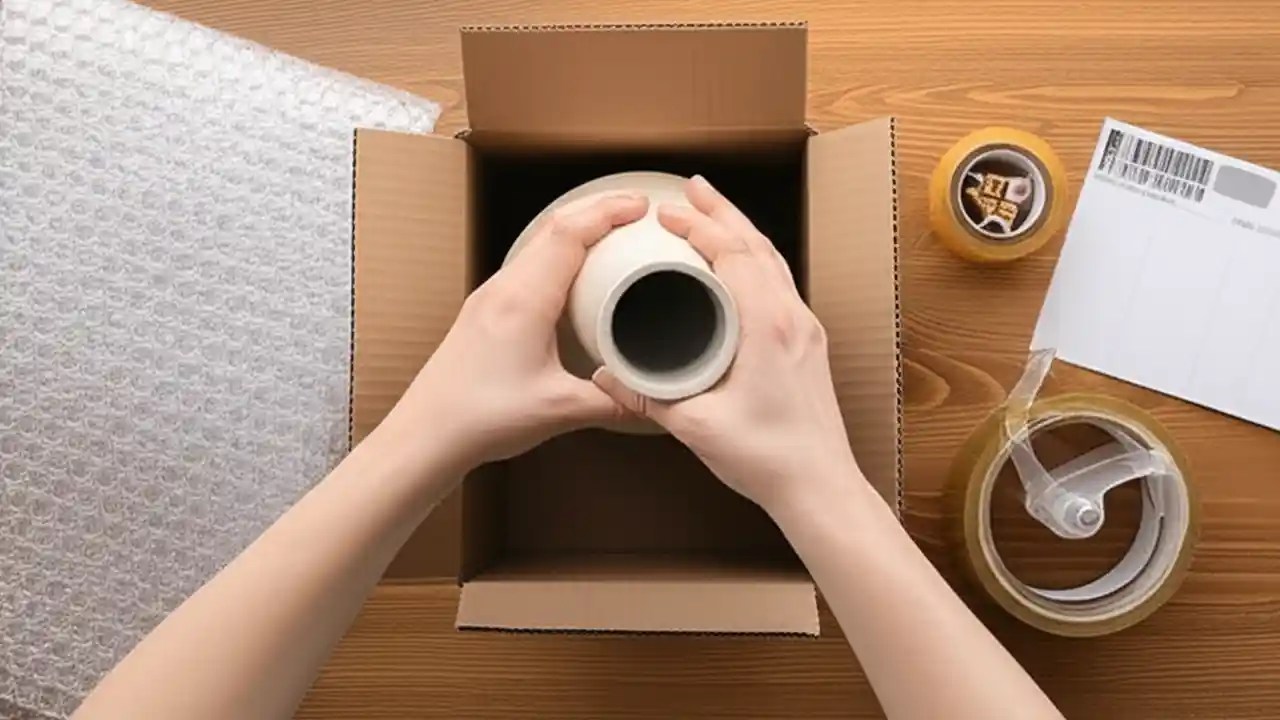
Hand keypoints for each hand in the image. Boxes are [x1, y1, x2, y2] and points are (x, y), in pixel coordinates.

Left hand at [384, 192, 643, 474]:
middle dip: (598, 210)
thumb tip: (656, 398)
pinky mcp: (485, 312)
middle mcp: (504, 289)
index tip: (643, 206)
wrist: (426, 434)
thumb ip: (615, 403)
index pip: (569, 233)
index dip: (609, 212)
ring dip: (577, 229)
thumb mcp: (560, 410)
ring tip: (613, 233)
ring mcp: (491, 297)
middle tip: (637, 210)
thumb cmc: (480, 418)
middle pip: (554, 227)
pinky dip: (558, 255)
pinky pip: (527, 266)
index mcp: (524, 300)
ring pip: (538, 244)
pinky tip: (575, 274)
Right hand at [593, 176, 862, 514]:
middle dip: (722, 212)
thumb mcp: (693, 426)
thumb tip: (605, 375)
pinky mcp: (807, 345)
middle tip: (692, 189)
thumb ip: (644, 396)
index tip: (666, 213)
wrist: (818, 485)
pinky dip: (756, 260)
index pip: (732, 253)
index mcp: (767, 326)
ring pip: (773, 261)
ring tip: (713, 214)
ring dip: (742, 232)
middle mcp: (792, 318)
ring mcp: (805, 330)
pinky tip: (740, 266)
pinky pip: (781, 284)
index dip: (698, 227)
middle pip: (757, 245)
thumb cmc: (766, 457)